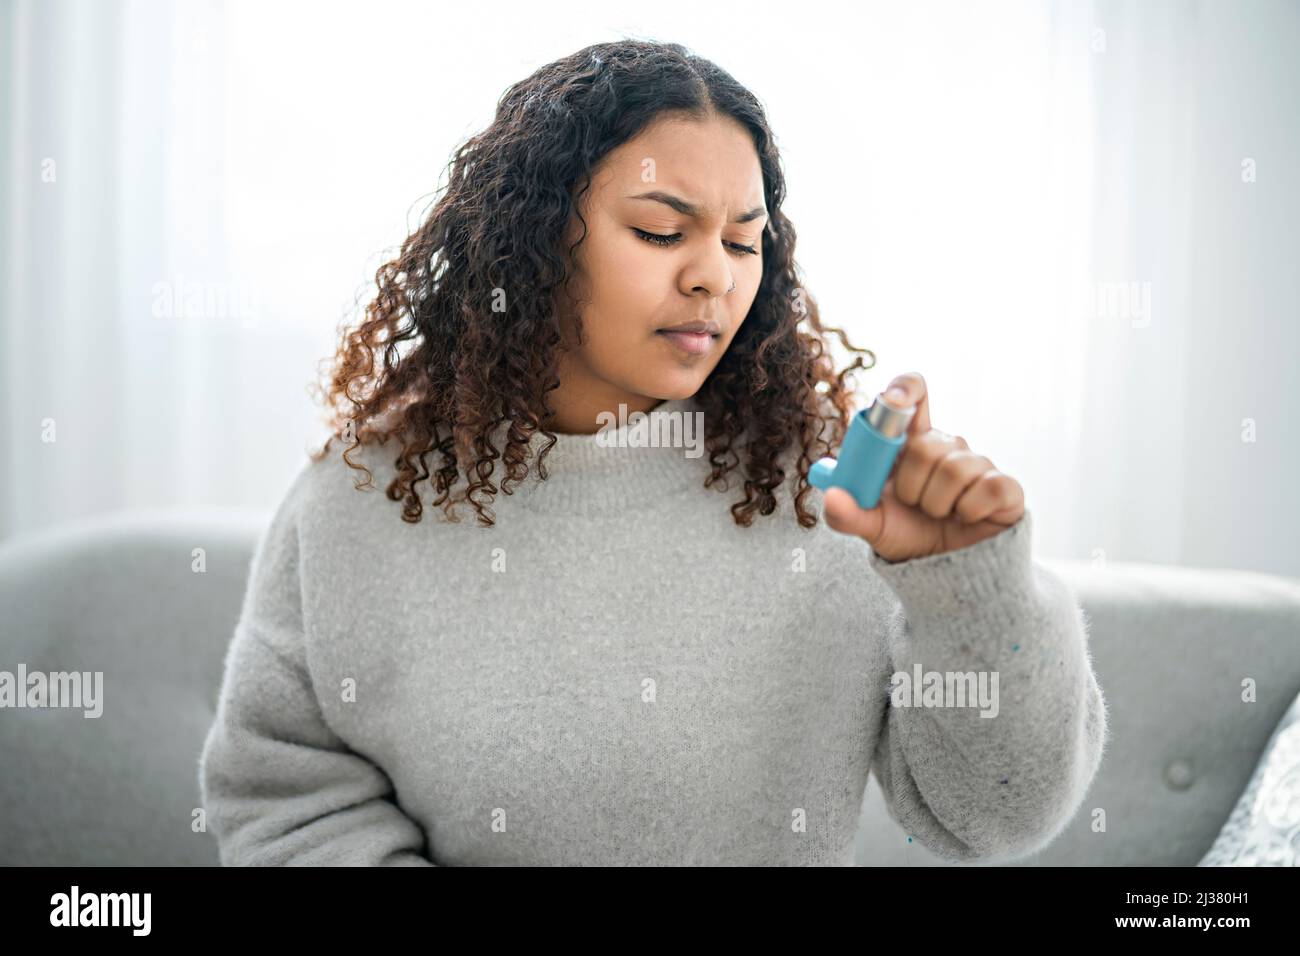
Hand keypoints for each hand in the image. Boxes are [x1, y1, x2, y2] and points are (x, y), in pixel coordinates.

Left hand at [821, 372, 1025, 561]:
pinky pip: (987, 489)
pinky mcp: (1005, 487)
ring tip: (939, 515)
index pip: (913, 395)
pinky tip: (967, 517)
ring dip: (937, 504)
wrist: (944, 573)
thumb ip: (846, 514)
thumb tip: (832, 497)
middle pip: (926, 445)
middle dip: (911, 486)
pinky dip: (969, 511)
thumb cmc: (908, 536)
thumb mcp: (872, 527)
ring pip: (955, 470)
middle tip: (914, 504)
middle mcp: (946, 446)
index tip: (894, 400)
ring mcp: (978, 464)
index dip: (906, 388)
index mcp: (911, 444)